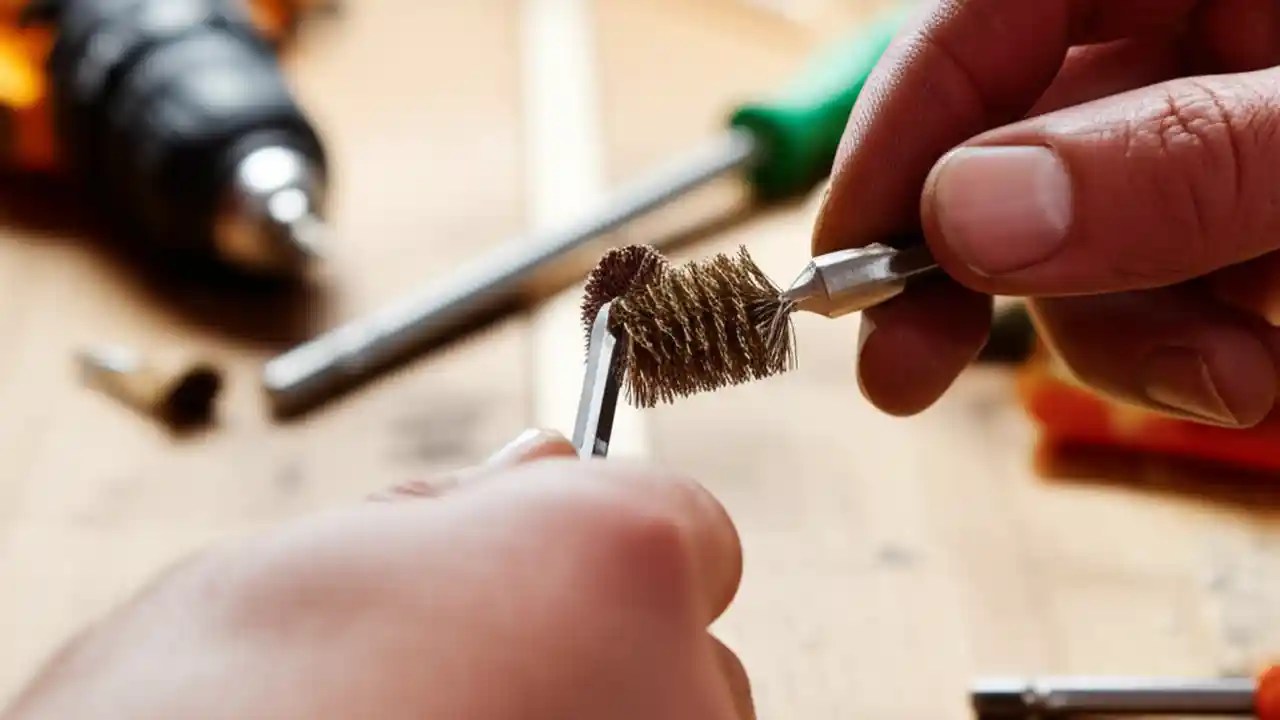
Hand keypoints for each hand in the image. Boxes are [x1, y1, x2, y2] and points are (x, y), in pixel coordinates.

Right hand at [2, 431, 751, 719]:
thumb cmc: (217, 704)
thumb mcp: (318, 556)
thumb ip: (462, 509)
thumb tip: (542, 461)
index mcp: (616, 555)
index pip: (686, 527)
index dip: (599, 554)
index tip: (550, 582)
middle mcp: (684, 681)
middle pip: (687, 652)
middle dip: (601, 652)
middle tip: (472, 683)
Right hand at [815, 0, 1279, 426]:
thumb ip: (1173, 164)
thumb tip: (968, 213)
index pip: (991, 13)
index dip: (899, 127)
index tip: (844, 257)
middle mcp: (1195, 29)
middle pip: (1018, 137)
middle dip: (983, 269)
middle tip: (906, 367)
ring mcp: (1222, 121)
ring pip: (1081, 229)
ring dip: (1120, 331)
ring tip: (1222, 380)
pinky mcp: (1244, 205)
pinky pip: (1158, 275)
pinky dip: (1179, 340)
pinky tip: (1243, 368)